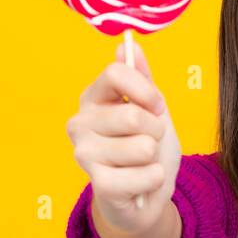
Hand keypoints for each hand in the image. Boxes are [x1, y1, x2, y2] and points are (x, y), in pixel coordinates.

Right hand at [66, 39, 181, 235]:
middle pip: (132, 115)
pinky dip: (155, 179)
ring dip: (155, 157)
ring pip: (143, 147)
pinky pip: (145, 175)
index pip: (116, 73)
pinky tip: (142, 183)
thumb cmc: (147, 147)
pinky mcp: (98, 184)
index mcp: (93, 97)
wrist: (147, 194)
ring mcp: (84, 154)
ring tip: (143, 163)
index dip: (147, 90)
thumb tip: (128, 43)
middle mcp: (80, 123)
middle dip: (156, 131)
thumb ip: (142, 78)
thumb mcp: (151, 109)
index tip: (157, 106)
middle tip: (150, 141)